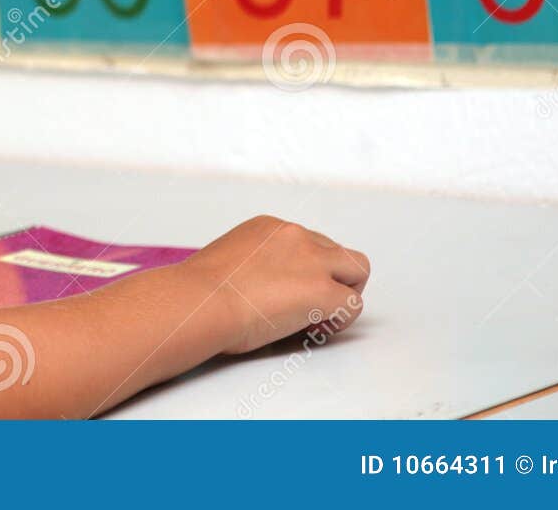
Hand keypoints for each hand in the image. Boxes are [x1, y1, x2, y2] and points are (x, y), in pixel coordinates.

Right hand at [181, 214, 370, 354]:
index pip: (308, 242)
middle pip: (338, 251)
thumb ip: (252, 265)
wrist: (199, 301)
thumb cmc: (200, 292)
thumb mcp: (226, 261)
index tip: (292, 290)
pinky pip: (353, 304)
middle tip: (316, 305)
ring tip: (322, 317)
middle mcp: (294, 236)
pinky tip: (317, 329)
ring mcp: (312, 262)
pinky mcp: (322, 291)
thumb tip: (257, 288)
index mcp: (269, 228)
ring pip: (357, 268)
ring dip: (346, 292)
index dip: (306, 270)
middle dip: (334, 277)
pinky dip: (342, 319)